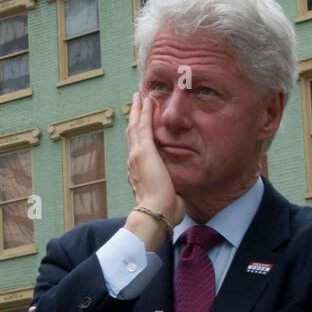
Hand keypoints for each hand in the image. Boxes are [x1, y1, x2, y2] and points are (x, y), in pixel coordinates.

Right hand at [125, 93, 183, 241]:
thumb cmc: (164, 212)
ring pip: (135, 127)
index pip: (138, 150)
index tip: (140, 127)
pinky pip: (143, 126)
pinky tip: (147, 100)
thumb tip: (179, 196)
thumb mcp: (168, 197)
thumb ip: (171, 192)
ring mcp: (137, 156)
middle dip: (134, 118)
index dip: (138, 137)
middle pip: (132, 135)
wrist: (156, 213)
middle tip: (136, 104)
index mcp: (139, 174)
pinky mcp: (144, 151)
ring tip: (139, 97)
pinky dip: (144, 112)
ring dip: (137, 111)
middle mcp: (134, 162)